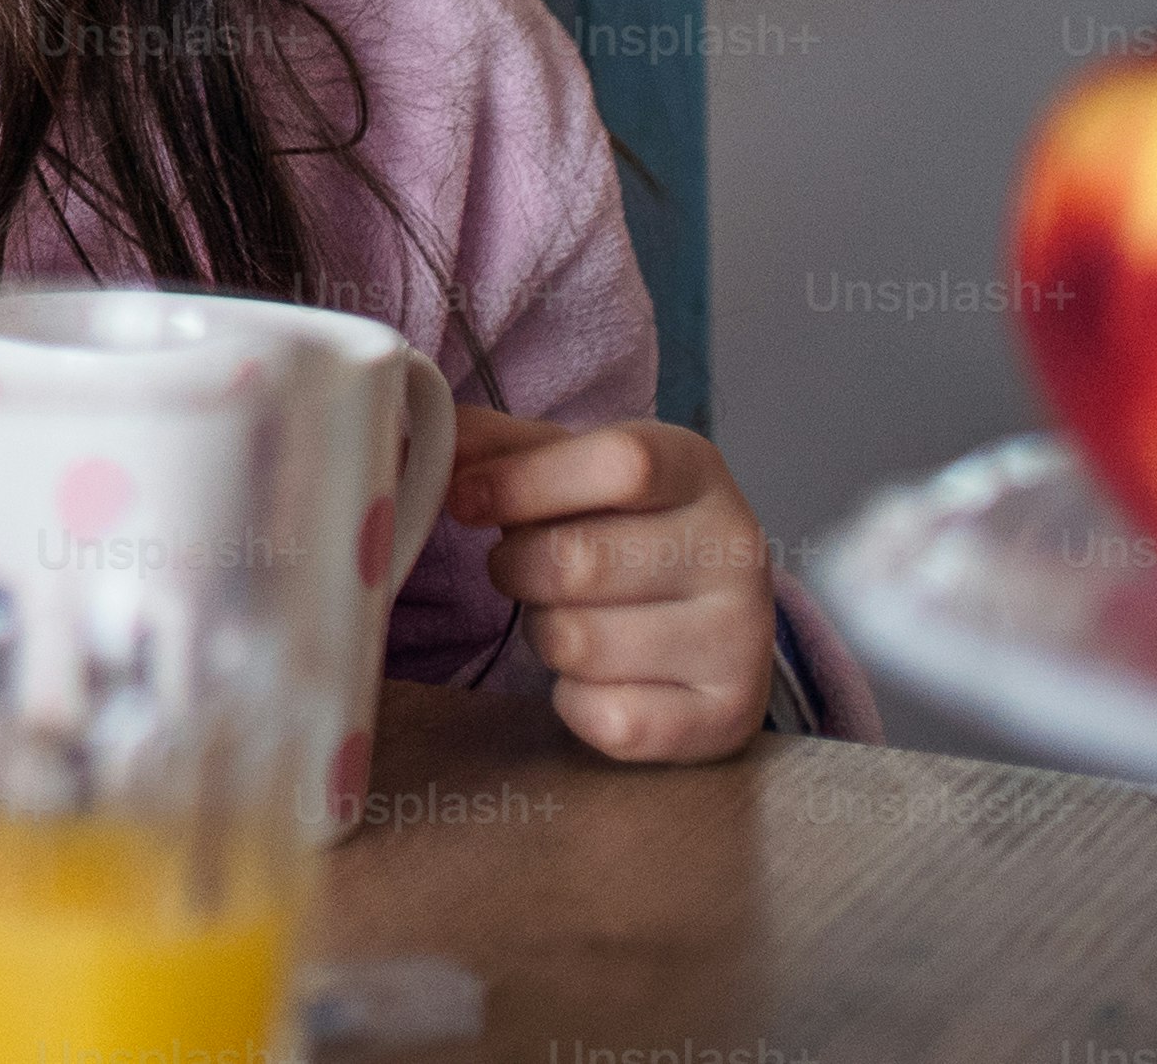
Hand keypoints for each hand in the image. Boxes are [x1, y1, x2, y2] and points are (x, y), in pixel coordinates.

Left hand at [446, 408, 776, 761]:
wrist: (706, 621)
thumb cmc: (617, 527)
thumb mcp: (566, 466)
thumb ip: (494, 447)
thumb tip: (414, 438)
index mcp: (696, 469)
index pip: (620, 465)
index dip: (521, 483)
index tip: (463, 500)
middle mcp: (735, 551)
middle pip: (578, 561)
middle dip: (518, 569)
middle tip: (524, 569)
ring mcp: (741, 639)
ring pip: (579, 643)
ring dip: (546, 634)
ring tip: (574, 617)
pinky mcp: (729, 715)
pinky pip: (608, 718)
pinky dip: (577, 702)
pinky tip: (603, 677)